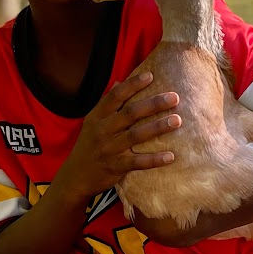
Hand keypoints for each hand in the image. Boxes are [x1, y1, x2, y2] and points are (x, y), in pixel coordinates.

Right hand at [56, 70, 180, 203]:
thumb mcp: (92, 122)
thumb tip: (119, 81)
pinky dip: (153, 160)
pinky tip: (170, 156)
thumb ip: (106, 103)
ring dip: (157, 127)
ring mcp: (109, 149)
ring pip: (135, 135)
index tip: (150, 76)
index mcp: (98, 117)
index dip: (132, 85)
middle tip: (174, 97)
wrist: (75, 177)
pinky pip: (137, 162)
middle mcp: (102, 130)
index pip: (115, 96)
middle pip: (130, 113)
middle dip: (153, 104)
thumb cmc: (89, 146)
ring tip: (177, 120)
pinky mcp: (115, 167)